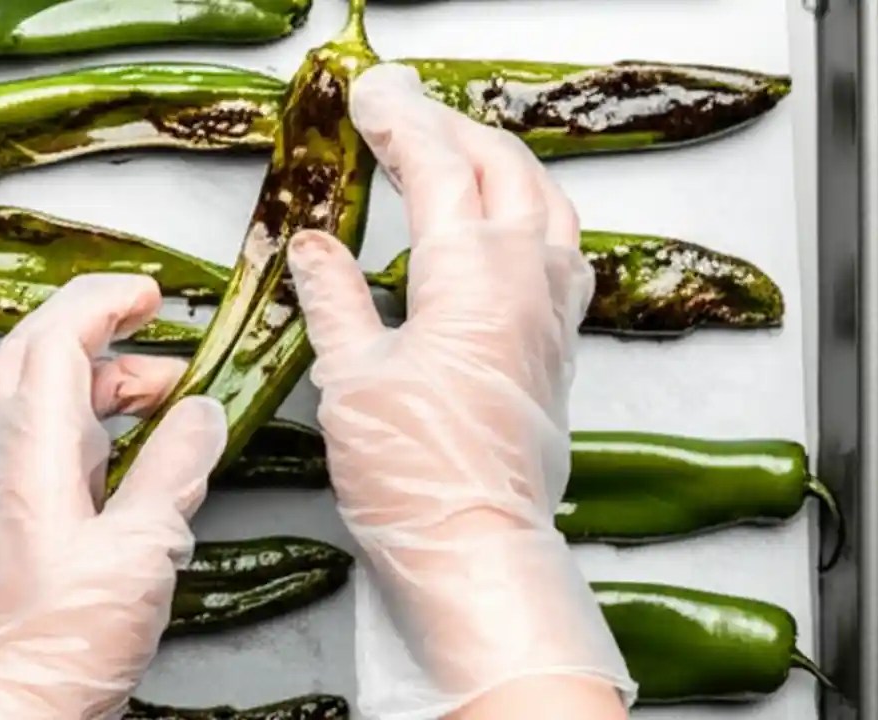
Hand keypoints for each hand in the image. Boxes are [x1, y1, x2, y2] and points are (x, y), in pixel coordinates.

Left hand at [0, 275, 226, 719]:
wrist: (19, 706)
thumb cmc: (64, 642)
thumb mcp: (141, 549)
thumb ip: (173, 472)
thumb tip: (201, 414)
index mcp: (33, 457)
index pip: (51, 343)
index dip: (99, 303)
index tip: (148, 293)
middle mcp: (16, 465)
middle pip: (35, 359)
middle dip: (94, 323)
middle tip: (148, 315)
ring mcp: (19, 493)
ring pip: (52, 402)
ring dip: (107, 379)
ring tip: (169, 389)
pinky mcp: (34, 522)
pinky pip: (63, 444)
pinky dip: (106, 424)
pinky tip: (146, 447)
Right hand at [286, 64, 635, 718]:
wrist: (477, 548)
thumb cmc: (412, 475)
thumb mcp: (352, 377)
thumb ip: (335, 296)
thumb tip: (312, 244)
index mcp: (471, 276)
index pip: (439, 168)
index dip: (400, 121)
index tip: (368, 93)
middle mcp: (526, 280)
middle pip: (503, 167)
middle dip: (451, 125)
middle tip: (402, 111)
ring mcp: (552, 311)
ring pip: (547, 201)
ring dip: (503, 161)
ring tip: (460, 148)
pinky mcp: (559, 344)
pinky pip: (564, 251)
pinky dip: (536, 213)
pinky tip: (513, 226)